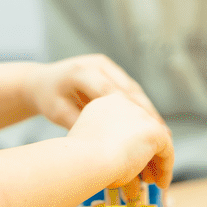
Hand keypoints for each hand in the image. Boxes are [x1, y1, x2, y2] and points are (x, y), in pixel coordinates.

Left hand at [27, 53, 164, 130]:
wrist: (43, 81)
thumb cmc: (48, 98)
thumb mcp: (57, 112)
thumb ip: (78, 122)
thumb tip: (101, 142)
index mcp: (80, 71)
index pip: (109, 90)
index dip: (129, 110)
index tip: (143, 129)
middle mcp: (97, 64)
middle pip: (127, 88)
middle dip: (145, 112)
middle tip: (162, 133)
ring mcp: (107, 66)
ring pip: (133, 89)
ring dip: (148, 110)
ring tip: (163, 132)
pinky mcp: (113, 73)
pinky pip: (131, 91)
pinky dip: (141, 108)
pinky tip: (153, 125)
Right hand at [67, 90, 173, 190]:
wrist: (86, 160)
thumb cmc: (81, 159)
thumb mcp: (91, 144)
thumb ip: (106, 143)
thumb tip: (122, 159)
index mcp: (104, 104)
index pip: (126, 123)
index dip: (130, 143)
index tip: (129, 162)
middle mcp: (124, 104)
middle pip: (142, 130)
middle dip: (144, 153)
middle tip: (144, 175)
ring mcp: (141, 115)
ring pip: (155, 141)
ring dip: (155, 162)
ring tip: (151, 182)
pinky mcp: (155, 131)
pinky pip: (166, 151)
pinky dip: (165, 169)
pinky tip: (160, 184)